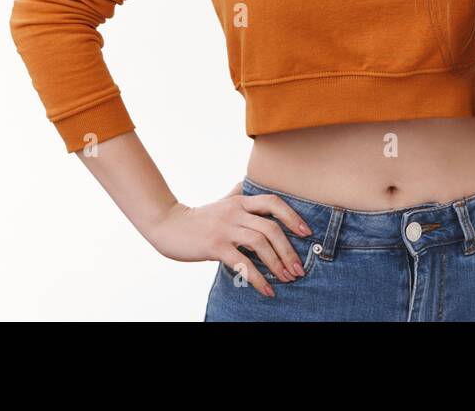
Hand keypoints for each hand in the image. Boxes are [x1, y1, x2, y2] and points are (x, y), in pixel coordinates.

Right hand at [146, 180, 313, 297]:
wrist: (168, 225)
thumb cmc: (198, 218)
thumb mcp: (221, 202)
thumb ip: (237, 195)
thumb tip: (248, 184)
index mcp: (240, 201)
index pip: (273, 203)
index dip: (292, 216)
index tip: (306, 232)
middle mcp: (235, 212)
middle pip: (271, 228)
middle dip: (289, 250)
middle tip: (299, 268)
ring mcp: (225, 228)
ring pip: (260, 244)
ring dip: (278, 264)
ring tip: (287, 279)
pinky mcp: (215, 246)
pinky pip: (243, 263)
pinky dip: (259, 279)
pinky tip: (267, 290)